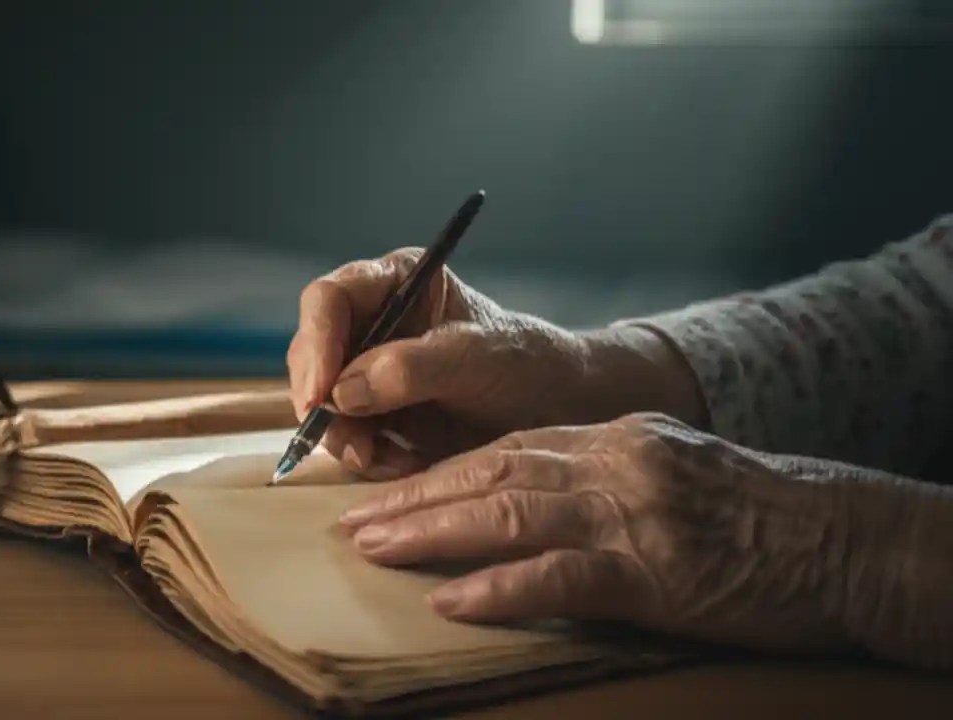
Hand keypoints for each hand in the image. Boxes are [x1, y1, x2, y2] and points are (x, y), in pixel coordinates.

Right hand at [287, 248, 706, 479]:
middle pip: (313, 353)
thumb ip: (414, 367)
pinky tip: (400, 465)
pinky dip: (365, 457)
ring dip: (345, 438)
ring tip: (386, 460)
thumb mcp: (479, 359)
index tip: (321, 393)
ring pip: (322, 402)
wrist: (557, 411)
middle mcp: (372, 320)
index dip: (316, 343)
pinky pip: (345, 435)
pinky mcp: (375, 412)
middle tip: (348, 442)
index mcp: (395, 281)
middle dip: (324, 401)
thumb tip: (344, 390)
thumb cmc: (527, 364)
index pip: (329, 299)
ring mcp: (368, 369)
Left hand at [340, 413, 864, 655]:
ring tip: (374, 549)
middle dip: (415, 497)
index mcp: (610, 437)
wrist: (837, 538)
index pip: (505, 447)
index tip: (387, 493)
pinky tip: (451, 600)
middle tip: (352, 521)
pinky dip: (500, 588)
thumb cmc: (753, 510)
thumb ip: (601, 469)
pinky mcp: (652, 571)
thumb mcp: (670, 464)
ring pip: (509, 513)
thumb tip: (530, 489)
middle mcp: (610, 463)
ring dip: (433, 532)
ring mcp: (630, 514)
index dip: (438, 471)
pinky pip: (559, 577)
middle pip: (490, 471)